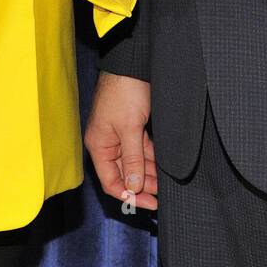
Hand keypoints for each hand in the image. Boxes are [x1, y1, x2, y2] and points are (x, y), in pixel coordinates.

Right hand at [85, 73, 156, 209]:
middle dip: (143, 186)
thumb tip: (134, 188)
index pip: (112, 182)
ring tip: (167, 183)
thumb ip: (133, 160)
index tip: (152, 204)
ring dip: (150, 173)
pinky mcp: (132, 126)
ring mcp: (120, 135)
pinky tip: (165, 166)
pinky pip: (142, 149)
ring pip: (135, 163)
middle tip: (163, 195)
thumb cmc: (125, 92)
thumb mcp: (130, 128)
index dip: (131, 196)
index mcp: (99, 146)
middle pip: (124, 174)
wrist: (132, 63)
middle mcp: (107, 143)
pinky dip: (152, 158)